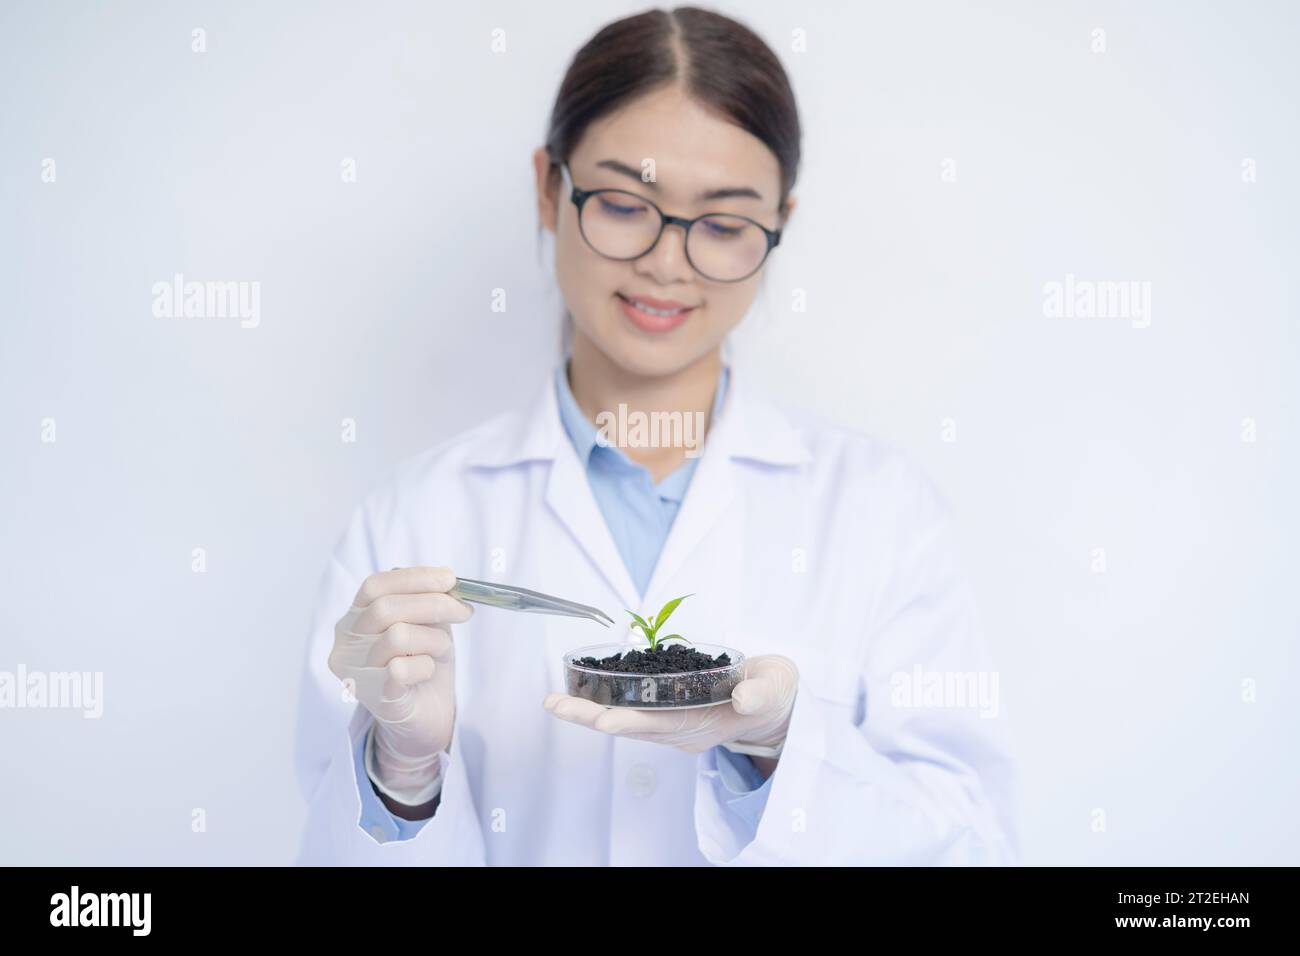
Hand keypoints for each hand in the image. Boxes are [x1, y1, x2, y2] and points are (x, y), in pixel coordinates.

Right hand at [328, 566, 472, 801]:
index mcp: (354, 619)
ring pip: (396, 636)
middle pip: (385, 608)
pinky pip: (401, 670)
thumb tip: (444, 578)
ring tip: (442, 651)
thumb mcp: (425, 625)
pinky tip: (427, 671)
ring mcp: (356, 672)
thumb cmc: (422, 666)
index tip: (449, 579)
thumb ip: (426, 601)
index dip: (414, 578)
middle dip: (433, 604)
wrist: (425, 718)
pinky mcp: (374, 698)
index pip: (374, 587)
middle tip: (463, 611)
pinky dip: (424, 666)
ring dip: (433, 639)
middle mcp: (346, 644)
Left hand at [543, 654, 797, 754]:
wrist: (776, 703)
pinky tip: (585, 694)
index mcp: (704, 725)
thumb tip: (742, 697)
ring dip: (590, 712)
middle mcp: (682, 731)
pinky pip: (631, 714)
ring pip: (625, 721)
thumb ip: (760, 692)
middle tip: (553, 704)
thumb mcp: (775, 688)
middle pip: (630, 726)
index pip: (660, 724)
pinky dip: (606, 705)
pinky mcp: (669, 716)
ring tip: (556, 701)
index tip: (603, 720)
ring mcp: (674, 726)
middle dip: (590, 716)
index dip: (631, 721)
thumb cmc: (775, 692)